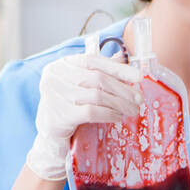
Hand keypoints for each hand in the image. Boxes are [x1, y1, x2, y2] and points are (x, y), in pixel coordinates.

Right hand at [25, 52, 144, 181]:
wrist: (50, 131)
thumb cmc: (68, 104)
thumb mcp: (81, 84)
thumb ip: (99, 70)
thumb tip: (123, 59)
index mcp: (62, 64)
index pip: (93, 61)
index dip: (118, 68)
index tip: (139, 77)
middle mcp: (54, 77)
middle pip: (97, 79)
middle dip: (122, 89)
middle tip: (139, 99)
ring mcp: (54, 96)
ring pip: (96, 96)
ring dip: (119, 103)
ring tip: (132, 110)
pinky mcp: (59, 116)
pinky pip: (91, 112)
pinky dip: (108, 114)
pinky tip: (118, 117)